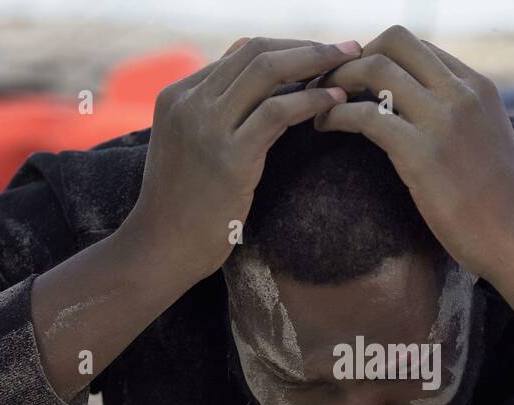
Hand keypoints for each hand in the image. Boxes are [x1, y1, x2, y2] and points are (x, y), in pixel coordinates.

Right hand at [121, 36, 360, 283]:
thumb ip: (216, 115)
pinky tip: (336, 102)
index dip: (288, 48)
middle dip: (309, 46)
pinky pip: (277, 111)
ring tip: (352, 65)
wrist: (161, 248)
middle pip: (257, 52)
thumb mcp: (189, 147)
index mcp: (178, 94)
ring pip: (268, 71)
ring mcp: (206, 127)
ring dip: (317, 62)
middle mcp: (189, 102)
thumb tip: (262, 90)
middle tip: (350, 48)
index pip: (241, 52)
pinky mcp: (229, 156)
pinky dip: (312, 99)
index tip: (324, 55)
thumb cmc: (184, 205)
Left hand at [316, 26, 513, 354]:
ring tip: (318, 106)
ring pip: (375, 68)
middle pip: (394, 40)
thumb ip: (461, 117)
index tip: (356, 81)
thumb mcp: (489, 142)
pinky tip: (324, 127)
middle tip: (331, 86)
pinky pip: (365, 115)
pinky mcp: (422, 155)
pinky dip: (335, 115)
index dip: (380, 56)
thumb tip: (424, 113)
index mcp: (477, 87)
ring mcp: (443, 120)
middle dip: (355, 57)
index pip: (419, 46)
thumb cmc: (501, 204)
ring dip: (337, 82)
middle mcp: (462, 93)